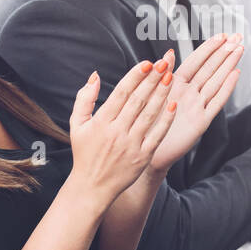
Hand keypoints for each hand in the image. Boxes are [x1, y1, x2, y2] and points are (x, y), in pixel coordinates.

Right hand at [68, 58, 176, 201]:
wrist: (92, 187)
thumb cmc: (85, 154)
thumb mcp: (77, 125)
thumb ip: (84, 98)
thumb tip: (95, 75)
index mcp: (101, 122)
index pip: (121, 93)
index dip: (135, 76)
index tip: (147, 63)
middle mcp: (117, 132)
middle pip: (138, 100)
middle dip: (152, 80)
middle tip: (164, 63)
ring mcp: (131, 144)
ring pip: (149, 114)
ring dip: (161, 94)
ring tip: (170, 77)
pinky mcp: (143, 157)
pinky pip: (157, 135)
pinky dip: (166, 120)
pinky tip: (173, 105)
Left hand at [148, 34, 243, 171]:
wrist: (149, 151)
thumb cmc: (148, 123)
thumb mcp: (152, 94)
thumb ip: (163, 73)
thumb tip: (169, 52)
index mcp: (176, 85)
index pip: (196, 61)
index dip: (208, 48)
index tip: (221, 35)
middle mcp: (190, 93)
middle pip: (210, 68)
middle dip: (224, 52)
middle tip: (238, 37)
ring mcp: (198, 106)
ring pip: (216, 81)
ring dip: (228, 65)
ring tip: (239, 50)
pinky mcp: (202, 121)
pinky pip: (216, 102)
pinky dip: (226, 88)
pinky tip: (235, 74)